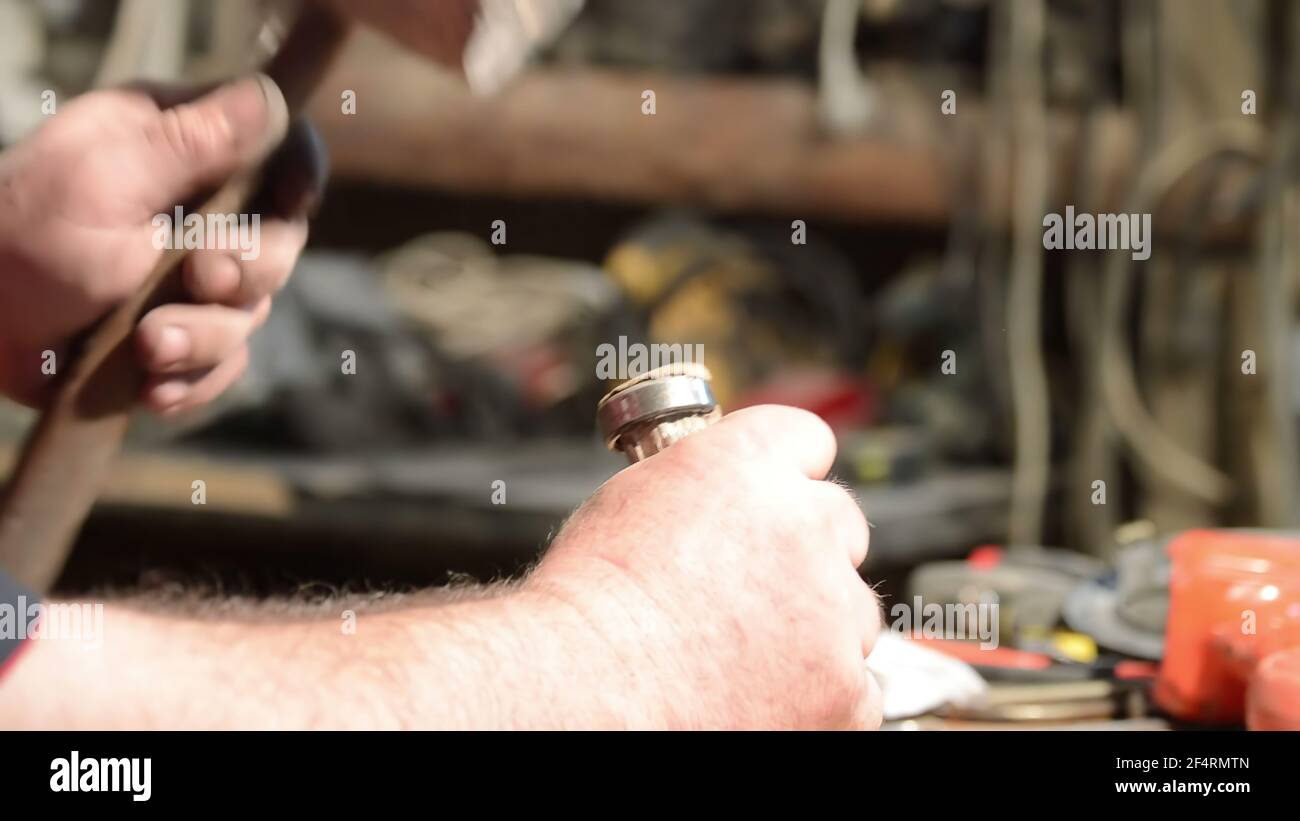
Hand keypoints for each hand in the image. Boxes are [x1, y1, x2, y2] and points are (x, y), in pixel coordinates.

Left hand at [0, 74, 316, 413]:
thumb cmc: (21, 235)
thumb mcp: (105, 176)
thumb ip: (192, 140)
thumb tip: (272, 96)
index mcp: (182, 146)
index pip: (280, 148)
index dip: (299, 176)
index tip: (289, 204)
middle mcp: (198, 208)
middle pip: (283, 238)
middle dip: (248, 271)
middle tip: (199, 279)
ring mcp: (192, 276)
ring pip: (254, 310)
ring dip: (206, 337)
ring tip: (149, 347)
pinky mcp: (183, 334)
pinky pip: (227, 363)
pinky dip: (195, 380)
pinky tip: (154, 385)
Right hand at [529, 405, 881, 728]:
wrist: (586, 690)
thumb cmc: (591, 606)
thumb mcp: (634, 498)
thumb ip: (704, 480)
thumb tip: (722, 491)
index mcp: (749, 464)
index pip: (806, 441)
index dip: (786, 474)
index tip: (776, 498)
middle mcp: (805, 525)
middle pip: (838, 522)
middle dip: (806, 551)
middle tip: (752, 588)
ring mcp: (834, 611)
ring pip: (851, 608)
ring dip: (816, 625)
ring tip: (741, 652)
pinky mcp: (845, 686)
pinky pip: (857, 683)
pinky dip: (822, 692)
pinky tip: (762, 691)